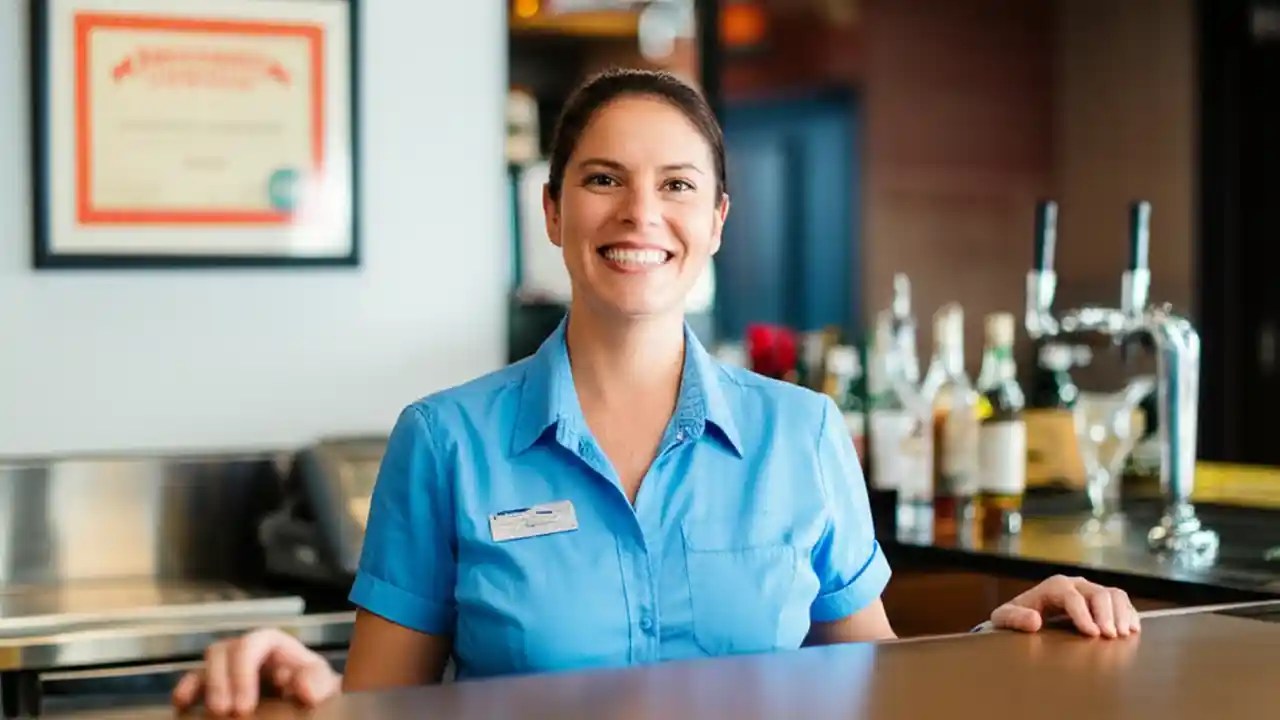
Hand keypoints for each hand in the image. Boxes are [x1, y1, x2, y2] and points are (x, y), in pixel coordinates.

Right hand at [171, 628, 341, 715]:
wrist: (310, 703)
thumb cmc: (316, 688)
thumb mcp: (323, 681)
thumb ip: (317, 679)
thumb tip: (302, 687)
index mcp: (273, 643)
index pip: (251, 645)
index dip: (242, 672)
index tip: (244, 707)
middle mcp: (247, 651)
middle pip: (222, 651)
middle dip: (220, 682)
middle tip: (227, 712)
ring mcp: (229, 667)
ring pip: (206, 663)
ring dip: (202, 685)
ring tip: (211, 712)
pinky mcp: (218, 686)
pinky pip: (194, 681)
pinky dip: (186, 691)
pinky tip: (182, 707)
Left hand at [990, 575, 1140, 638]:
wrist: (1024, 614)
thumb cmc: (1016, 616)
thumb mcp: (1004, 618)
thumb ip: (1014, 618)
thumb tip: (1034, 620)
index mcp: (1053, 586)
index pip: (1072, 597)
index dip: (1083, 615)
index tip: (1092, 634)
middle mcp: (1075, 584)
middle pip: (1097, 593)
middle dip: (1106, 614)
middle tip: (1110, 636)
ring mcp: (1090, 591)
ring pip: (1113, 594)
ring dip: (1122, 613)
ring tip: (1123, 634)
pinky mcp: (1102, 600)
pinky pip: (1122, 601)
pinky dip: (1130, 614)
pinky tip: (1132, 629)